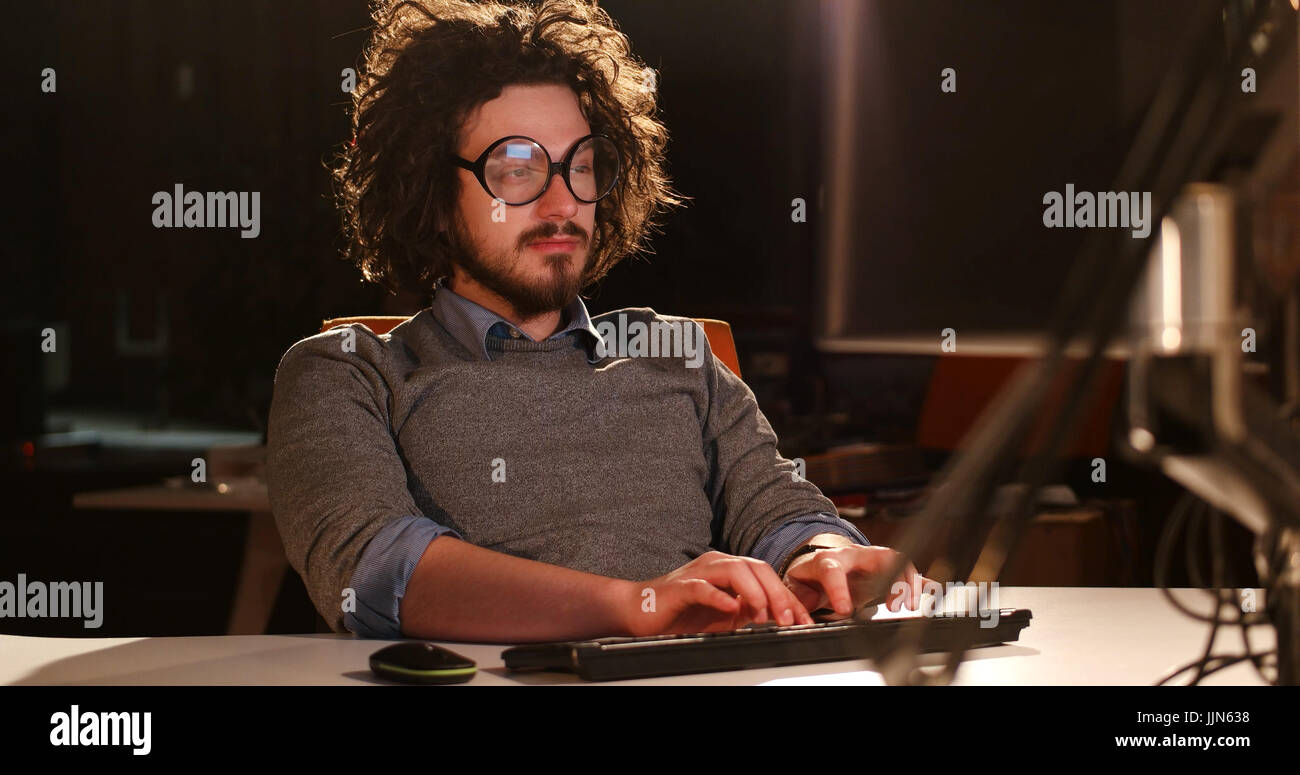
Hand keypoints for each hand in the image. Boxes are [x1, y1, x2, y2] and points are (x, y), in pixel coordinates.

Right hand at [622, 551, 817, 636]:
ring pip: (735, 571)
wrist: (640, 611)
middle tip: (790, 620)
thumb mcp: (724, 614)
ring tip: (763, 616)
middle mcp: (716, 564)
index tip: (804, 620)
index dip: (789, 597)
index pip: (767, 576)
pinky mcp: (680, 588)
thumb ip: (749, 610)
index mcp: (730, 568)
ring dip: (754, 593)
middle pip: (756, 568)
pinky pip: (703, 587)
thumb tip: (778, 615)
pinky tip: (730, 608)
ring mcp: (698, 573)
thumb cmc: (681, 612)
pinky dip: (719, 597)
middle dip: (778, 594)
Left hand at [782, 544, 924, 620]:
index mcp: (828, 560)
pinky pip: (905, 570)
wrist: (818, 562)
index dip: (840, 589)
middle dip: (891, 577)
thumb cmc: (809, 577)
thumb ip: (799, 599)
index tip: (846, 610)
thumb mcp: (797, 586)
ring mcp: (871, 558)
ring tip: (911, 605)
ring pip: (896, 560)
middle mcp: (853, 555)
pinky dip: (919, 580)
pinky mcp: (883, 567)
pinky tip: (932, 590)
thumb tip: (797, 614)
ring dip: (908, 581)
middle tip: (895, 606)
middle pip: (878, 556)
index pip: (833, 570)